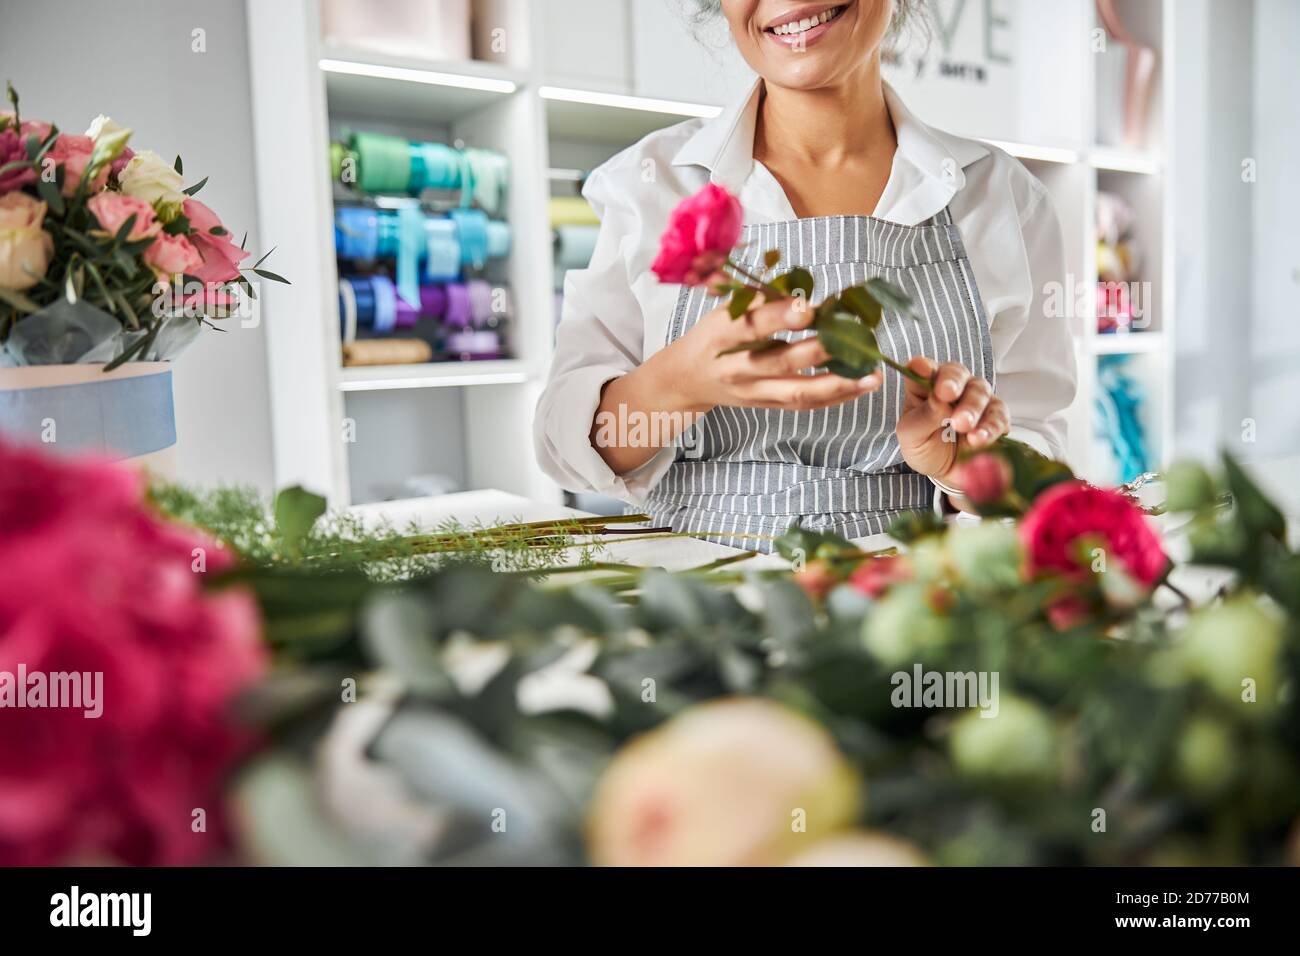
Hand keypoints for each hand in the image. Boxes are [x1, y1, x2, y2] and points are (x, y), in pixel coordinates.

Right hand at [652, 291, 880, 411]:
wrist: (687, 378)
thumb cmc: (713, 335)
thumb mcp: (725, 310)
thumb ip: (760, 299)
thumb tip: (805, 288)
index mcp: (723, 335)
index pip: (751, 326)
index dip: (779, 317)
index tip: (808, 307)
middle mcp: (737, 368)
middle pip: (779, 363)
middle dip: (816, 350)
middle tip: (850, 337)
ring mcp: (753, 392)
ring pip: (798, 393)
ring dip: (838, 384)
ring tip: (872, 375)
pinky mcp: (767, 405)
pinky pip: (806, 406)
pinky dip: (836, 398)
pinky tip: (862, 387)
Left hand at [895, 356, 1009, 486]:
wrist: (947, 472)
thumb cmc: (925, 447)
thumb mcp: (912, 436)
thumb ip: (923, 416)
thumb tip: (939, 398)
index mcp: (924, 387)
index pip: (923, 369)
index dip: (923, 367)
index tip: (923, 370)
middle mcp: (953, 386)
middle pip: (956, 373)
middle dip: (953, 383)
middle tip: (947, 394)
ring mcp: (976, 398)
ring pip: (980, 390)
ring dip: (972, 407)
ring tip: (963, 426)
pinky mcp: (996, 416)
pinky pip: (999, 414)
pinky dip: (990, 426)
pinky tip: (978, 439)